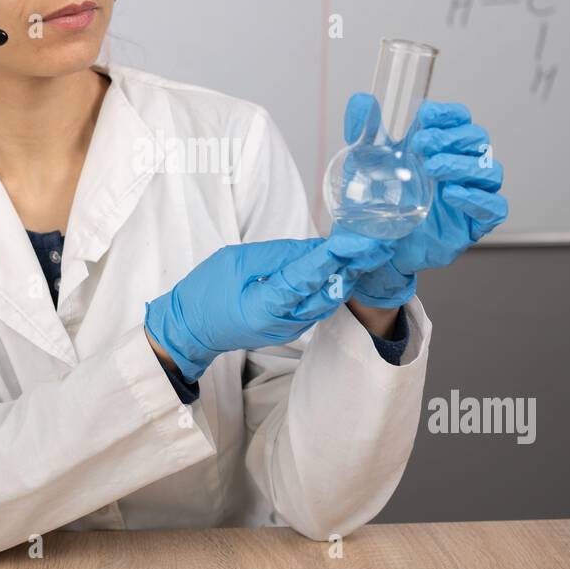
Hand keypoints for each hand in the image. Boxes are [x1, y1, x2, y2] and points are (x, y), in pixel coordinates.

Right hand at [144, 232, 391, 381]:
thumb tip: (314, 246)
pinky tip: (345, 264)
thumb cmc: (206, 292)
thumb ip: (277, 255)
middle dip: (353, 264)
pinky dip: (332, 282)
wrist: (191, 329)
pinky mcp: (293, 325)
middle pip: (327, 290)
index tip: (356, 239)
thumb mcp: (236, 262)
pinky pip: (318, 302)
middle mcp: (286, 322)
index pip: (307, 276)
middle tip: (378, 240)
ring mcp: (291, 327)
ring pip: (327, 298)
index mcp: (267, 306)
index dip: (333, 256)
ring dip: (348, 273)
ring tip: (370, 248)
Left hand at [336, 93, 508, 308]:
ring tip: (433, 168)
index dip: (450, 114)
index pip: (460, 120)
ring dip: (463, 165)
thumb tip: (362, 101)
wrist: (373, 246)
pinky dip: (477, 198)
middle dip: (453, 137)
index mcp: (440, 148)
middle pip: (478, 141)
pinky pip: (494, 208)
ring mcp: (470, 196)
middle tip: (422, 144)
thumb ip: (363, 129)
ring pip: (490, 171)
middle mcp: (460, 168)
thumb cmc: (377, 202)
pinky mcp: (473, 225)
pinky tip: (452, 194)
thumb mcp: (363, 163)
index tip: (426, 115)